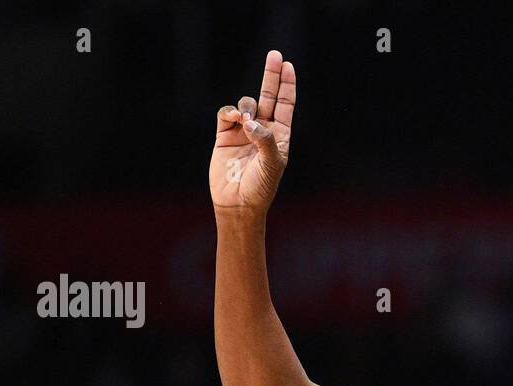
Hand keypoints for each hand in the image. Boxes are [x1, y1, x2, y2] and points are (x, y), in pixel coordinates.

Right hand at [209, 50, 295, 211]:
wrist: (237, 203)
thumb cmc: (260, 188)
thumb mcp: (271, 165)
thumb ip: (265, 140)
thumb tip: (252, 121)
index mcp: (280, 136)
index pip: (284, 104)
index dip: (286, 85)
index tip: (288, 66)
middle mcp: (262, 130)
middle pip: (267, 96)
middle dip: (271, 75)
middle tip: (275, 54)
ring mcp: (242, 131)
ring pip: (246, 104)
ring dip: (247, 106)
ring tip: (246, 122)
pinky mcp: (224, 135)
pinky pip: (226, 113)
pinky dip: (230, 112)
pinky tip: (235, 119)